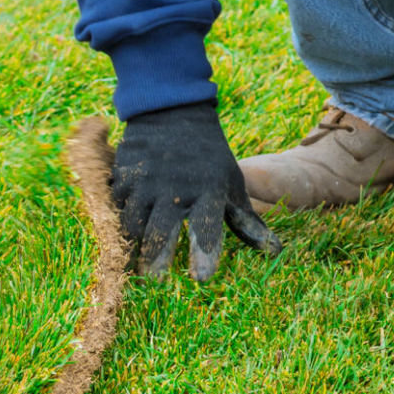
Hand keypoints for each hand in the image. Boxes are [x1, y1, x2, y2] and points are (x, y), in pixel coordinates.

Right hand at [111, 102, 280, 279]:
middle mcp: (174, 188)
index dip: (204, 253)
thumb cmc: (208, 157)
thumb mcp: (231, 183)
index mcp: (208, 190)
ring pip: (133, 225)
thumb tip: (274, 251)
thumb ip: (247, 220)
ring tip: (137, 261)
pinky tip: (128, 228)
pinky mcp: (122, 178)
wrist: (172, 113)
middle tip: (154, 280)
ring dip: (136, 244)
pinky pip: (118, 209)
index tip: (202, 278)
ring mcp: (145, 182)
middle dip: (156, 259)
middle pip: (160, 232)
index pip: (206, 227)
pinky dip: (122, 221)